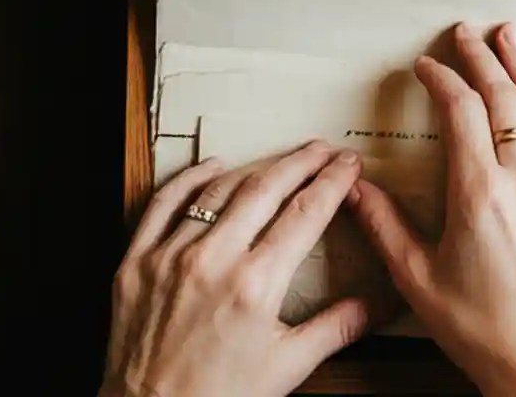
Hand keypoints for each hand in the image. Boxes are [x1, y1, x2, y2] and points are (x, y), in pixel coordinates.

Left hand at [101, 142, 376, 396]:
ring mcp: (171, 256)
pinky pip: (164, 204)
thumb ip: (335, 329)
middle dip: (301, 162)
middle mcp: (213, 261)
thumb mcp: (287, 367)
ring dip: (255, 167)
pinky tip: (212, 168)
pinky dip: (190, 179)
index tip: (347, 165)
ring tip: (280, 159)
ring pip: (220, 190)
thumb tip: (377, 306)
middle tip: (322, 148)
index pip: (305, 214)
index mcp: (256, 285)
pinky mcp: (137, 261)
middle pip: (266, 189)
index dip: (332, 182)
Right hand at [347, 23, 515, 396]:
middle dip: (482, 57)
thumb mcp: (416, 279)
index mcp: (478, 193)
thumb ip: (383, 226)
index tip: (426, 67)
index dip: (441, 79)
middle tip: (466, 33)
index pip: (461, 111)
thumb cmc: (480, 328)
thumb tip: (352, 187)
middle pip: (504, 96)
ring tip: (511, 36)